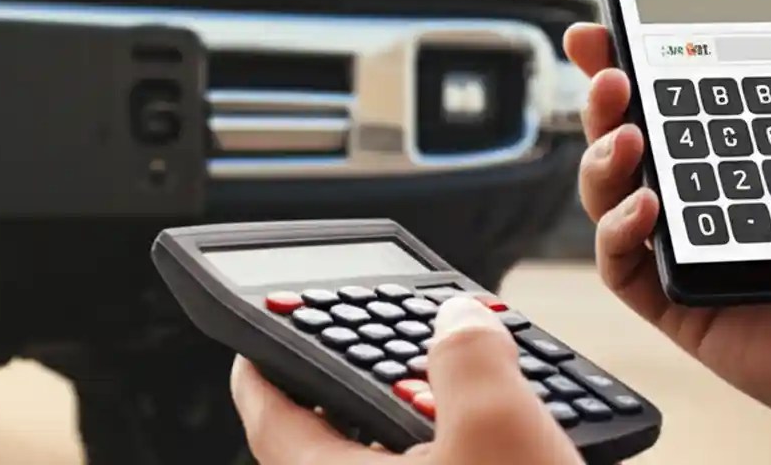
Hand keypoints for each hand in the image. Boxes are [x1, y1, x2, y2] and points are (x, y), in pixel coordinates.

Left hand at [230, 297, 582, 464]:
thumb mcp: (497, 428)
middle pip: (341, 430)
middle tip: (384, 333)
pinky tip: (517, 427)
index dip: (258, 366)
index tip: (253, 330)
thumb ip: (466, 355)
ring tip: (465, 366)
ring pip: (402, 452)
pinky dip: (466, 440)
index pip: (269, 417)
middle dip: (366, 374)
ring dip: (427, 406)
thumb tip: (457, 319)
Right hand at [566, 23, 770, 464]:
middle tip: (609, 70)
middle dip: (606, 96)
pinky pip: (622, 266)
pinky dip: (618, 231)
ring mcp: (695, 252)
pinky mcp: (682, 306)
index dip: (641, 62)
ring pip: (612, 196)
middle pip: (634, 138)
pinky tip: (648, 207)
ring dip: (603, 157)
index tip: (615, 27)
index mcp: (756, 163)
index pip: (684, 102)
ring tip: (629, 134)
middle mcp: (715, 203)